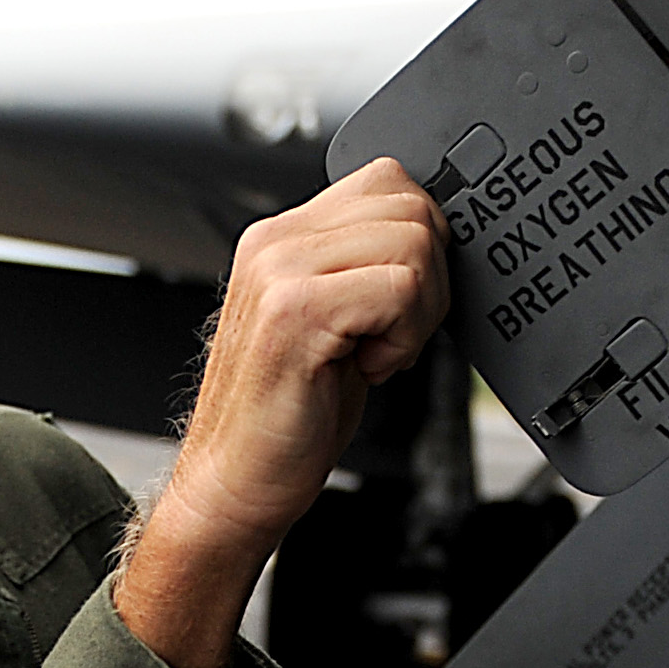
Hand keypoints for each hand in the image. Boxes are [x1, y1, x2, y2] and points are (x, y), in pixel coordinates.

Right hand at [120, 159, 449, 667]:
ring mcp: (280, 271)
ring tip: (377, 351)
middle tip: (392, 336)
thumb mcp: (332, 324)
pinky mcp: (296, 312)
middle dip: (430, 277)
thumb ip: (365, 269)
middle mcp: (275, 242)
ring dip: (420, 310)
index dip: (421, 242)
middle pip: (412, 206)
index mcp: (282, 237)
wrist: (234, 485)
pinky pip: (400, 288)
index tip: (401, 304)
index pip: (390, 182)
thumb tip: (433, 241)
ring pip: (414, 242)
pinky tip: (368, 369)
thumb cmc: (286, 417)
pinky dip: (404, 337)